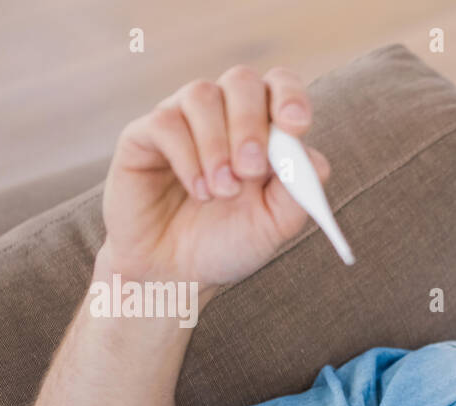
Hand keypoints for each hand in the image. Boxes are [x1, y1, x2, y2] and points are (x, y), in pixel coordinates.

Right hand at [97, 65, 330, 289]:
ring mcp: (182, 120)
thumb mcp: (274, 225)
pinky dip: (187, 158)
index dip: (290, 95)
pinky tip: (198, 191)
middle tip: (250, 171)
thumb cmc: (230, 243)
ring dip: (217, 146)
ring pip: (202, 95)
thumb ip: (296, 193)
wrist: (178, 273)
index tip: (296, 125)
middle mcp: (223, 114)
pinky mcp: (144, 135)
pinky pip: (166, 122)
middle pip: (242, 81)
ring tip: (222, 192)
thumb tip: (311, 159)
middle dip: (250, 123)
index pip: (280, 85)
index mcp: (263, 128)